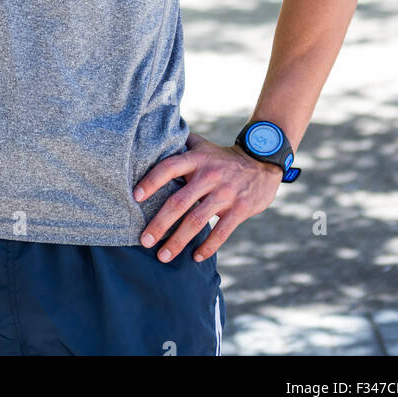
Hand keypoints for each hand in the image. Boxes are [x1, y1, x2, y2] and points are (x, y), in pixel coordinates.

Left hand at [133, 129, 282, 263]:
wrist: (262, 161)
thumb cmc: (223, 157)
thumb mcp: (203, 145)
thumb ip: (181, 144)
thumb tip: (155, 138)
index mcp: (197, 159)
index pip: (169, 167)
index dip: (151, 181)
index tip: (135, 197)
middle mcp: (209, 175)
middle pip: (179, 202)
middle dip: (159, 224)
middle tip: (144, 240)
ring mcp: (225, 193)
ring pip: (197, 221)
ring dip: (178, 241)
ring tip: (163, 256)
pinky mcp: (240, 209)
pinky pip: (221, 232)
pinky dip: (208, 247)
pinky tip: (196, 257)